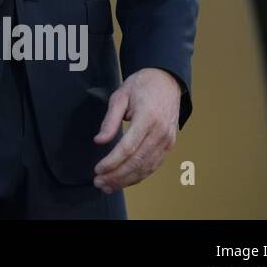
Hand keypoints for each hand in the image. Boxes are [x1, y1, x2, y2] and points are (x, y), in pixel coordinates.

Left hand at [92, 67, 181, 192]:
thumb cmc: (142, 85)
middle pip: (137, 161)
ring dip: (126, 180)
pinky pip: (153, 165)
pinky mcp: (169, 145)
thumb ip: (110, 120)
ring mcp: (167, 141)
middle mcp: (160, 133)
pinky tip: (124, 180)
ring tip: (108, 186)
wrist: (167, 81)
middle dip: (117, 175)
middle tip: (99, 183)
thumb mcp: (120, 95)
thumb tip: (99, 141)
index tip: (98, 169)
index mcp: (148, 118)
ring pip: (146, 167)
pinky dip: (138, 176)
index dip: (112, 161)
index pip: (128, 147)